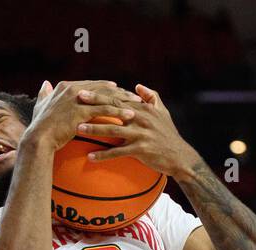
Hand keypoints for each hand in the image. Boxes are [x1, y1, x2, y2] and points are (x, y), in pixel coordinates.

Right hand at [24, 79, 139, 153]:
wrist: (38, 138)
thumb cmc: (39, 126)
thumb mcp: (41, 105)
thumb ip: (44, 94)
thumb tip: (45, 84)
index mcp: (66, 86)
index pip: (92, 85)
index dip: (107, 87)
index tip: (119, 89)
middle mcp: (73, 89)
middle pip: (103, 88)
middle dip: (121, 92)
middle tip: (135, 96)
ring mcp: (78, 99)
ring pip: (107, 98)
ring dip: (124, 101)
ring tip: (138, 106)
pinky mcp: (82, 112)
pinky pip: (105, 110)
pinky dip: (119, 112)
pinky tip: (130, 116)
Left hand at [82, 84, 199, 177]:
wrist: (179, 156)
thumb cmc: (168, 134)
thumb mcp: (162, 112)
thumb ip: (151, 97)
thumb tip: (137, 86)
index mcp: (143, 108)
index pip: (117, 98)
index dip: (100, 94)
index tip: (84, 90)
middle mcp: (141, 118)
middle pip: (113, 109)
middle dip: (93, 105)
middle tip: (75, 102)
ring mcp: (141, 134)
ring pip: (113, 130)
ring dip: (94, 129)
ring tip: (77, 128)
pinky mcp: (141, 150)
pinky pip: (118, 152)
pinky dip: (103, 155)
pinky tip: (90, 157)